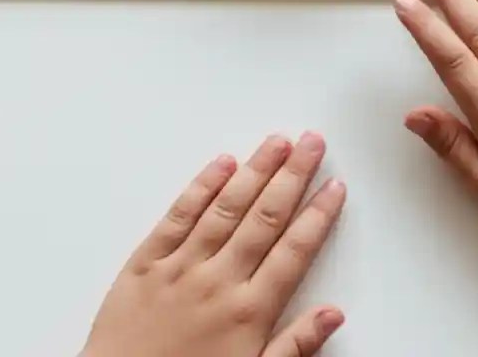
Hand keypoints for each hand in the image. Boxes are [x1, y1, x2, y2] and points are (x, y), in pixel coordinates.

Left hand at [81, 133, 346, 356]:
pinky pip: (176, 218)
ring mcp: (179, 269)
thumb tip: (333, 315)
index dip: (318, 215)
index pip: (294, 251)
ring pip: (225, 207)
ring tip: (276, 141)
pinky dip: (200, 187)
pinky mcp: (143, 266)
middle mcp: (217, 282)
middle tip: (312, 142)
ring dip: (254, 170)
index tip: (334, 186)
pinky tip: (220, 164)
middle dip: (293, 175)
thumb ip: (295, 346)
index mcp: (248, 313)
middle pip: (265, 217)